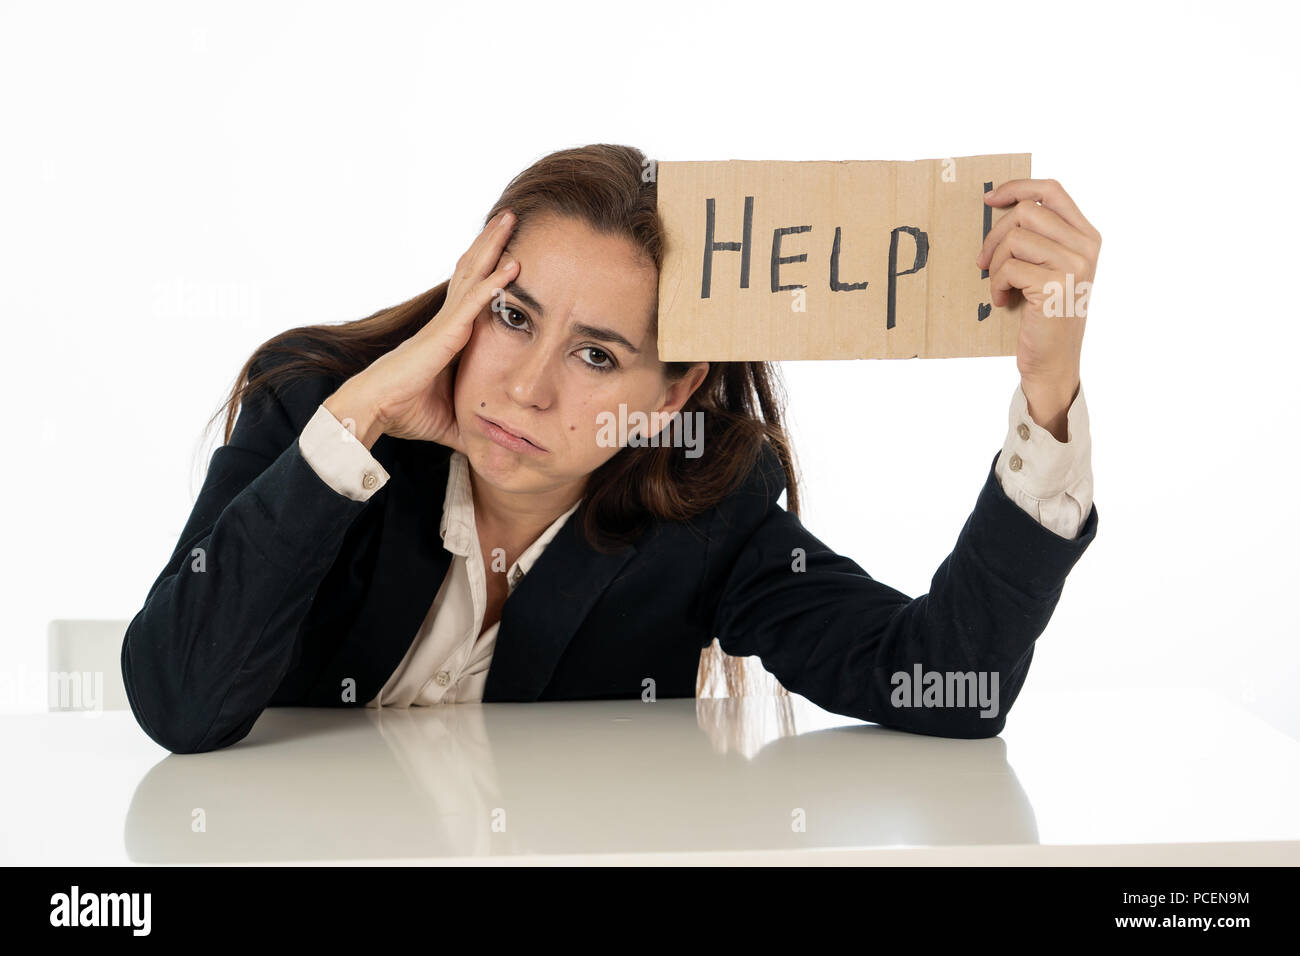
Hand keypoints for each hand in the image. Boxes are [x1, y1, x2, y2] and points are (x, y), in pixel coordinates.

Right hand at [336, 209, 518, 452]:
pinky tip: (512, 266)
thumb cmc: (404, 412)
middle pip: (472, 272)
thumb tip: (497, 438)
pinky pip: (472, 304)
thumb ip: (475, 420)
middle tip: (511, 217)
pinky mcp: (442, 336)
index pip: (473, 294)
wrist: (371, 413)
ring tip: (510, 219)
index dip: (489, 269)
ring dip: (493, 247)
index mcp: (448, 336)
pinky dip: (493, 284)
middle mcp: (447, 322)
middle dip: (492, 243)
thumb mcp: (453, 417)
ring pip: (472, 275)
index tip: (509, 247)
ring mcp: (444, 325)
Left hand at [975, 178, 1100, 427]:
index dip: (1018, 187)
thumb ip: (1040, 237)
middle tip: (983, 262)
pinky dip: (996, 285)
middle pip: (1026, 211)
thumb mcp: (1050, 268)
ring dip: (995, 264)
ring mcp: (1074, 265)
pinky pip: (1009, 267)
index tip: (990, 198)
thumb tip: (1002, 203)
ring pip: (1015, 238)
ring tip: (1000, 287)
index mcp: (1087, 236)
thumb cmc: (1044, 315)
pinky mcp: (1055, 285)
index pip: (1052, 190)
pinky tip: (1003, 301)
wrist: (1053, 361)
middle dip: (995, 235)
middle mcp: (1086, 247)